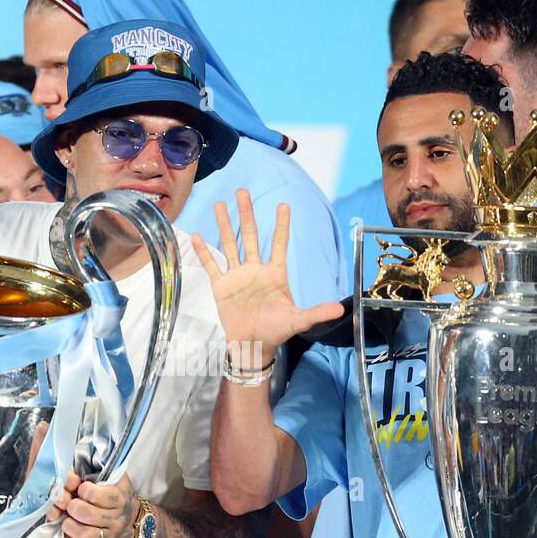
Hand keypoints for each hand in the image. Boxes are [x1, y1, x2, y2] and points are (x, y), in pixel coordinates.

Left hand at [46, 471, 138, 537]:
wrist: (130, 520)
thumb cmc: (113, 495)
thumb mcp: (106, 479)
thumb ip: (85, 475)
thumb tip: (68, 478)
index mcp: (120, 498)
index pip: (94, 494)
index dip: (82, 489)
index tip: (82, 488)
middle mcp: (117, 519)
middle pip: (87, 514)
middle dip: (72, 507)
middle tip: (71, 504)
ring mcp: (110, 537)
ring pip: (84, 534)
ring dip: (69, 525)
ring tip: (68, 519)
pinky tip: (69, 531)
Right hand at [189, 190, 342, 358]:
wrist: (253, 345)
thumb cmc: (277, 331)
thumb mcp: (298, 321)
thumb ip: (316, 313)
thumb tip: (339, 311)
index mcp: (275, 273)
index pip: (278, 244)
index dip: (281, 225)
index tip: (283, 205)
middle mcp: (255, 270)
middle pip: (250, 236)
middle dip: (246, 214)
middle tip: (242, 192)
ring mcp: (237, 276)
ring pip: (230, 245)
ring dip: (224, 225)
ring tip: (220, 204)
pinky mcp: (222, 286)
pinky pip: (212, 265)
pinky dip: (204, 252)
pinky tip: (197, 236)